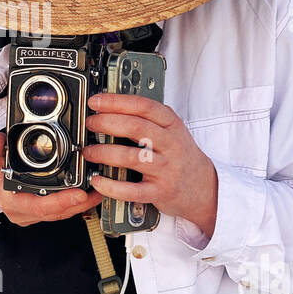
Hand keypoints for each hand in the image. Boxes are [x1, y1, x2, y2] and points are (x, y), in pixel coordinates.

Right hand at [0, 131, 105, 226]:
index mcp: (11, 201)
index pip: (39, 207)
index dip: (61, 202)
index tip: (80, 194)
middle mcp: (22, 211)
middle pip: (56, 213)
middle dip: (80, 204)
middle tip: (99, 190)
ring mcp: (31, 213)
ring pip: (61, 213)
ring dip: (81, 204)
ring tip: (99, 191)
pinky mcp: (39, 210)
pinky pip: (60, 210)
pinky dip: (75, 203)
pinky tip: (88, 192)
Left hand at [83, 93, 218, 238]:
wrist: (203, 187)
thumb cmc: (180, 155)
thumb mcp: (172, 130)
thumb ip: (147, 118)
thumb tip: (109, 107)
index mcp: (171, 124)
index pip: (144, 106)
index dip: (117, 102)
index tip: (96, 102)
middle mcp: (170, 144)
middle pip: (136, 128)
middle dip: (107, 123)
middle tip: (90, 123)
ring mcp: (166, 169)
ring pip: (132, 157)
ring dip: (104, 153)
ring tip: (89, 151)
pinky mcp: (161, 191)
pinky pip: (133, 190)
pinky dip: (112, 186)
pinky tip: (98, 180)